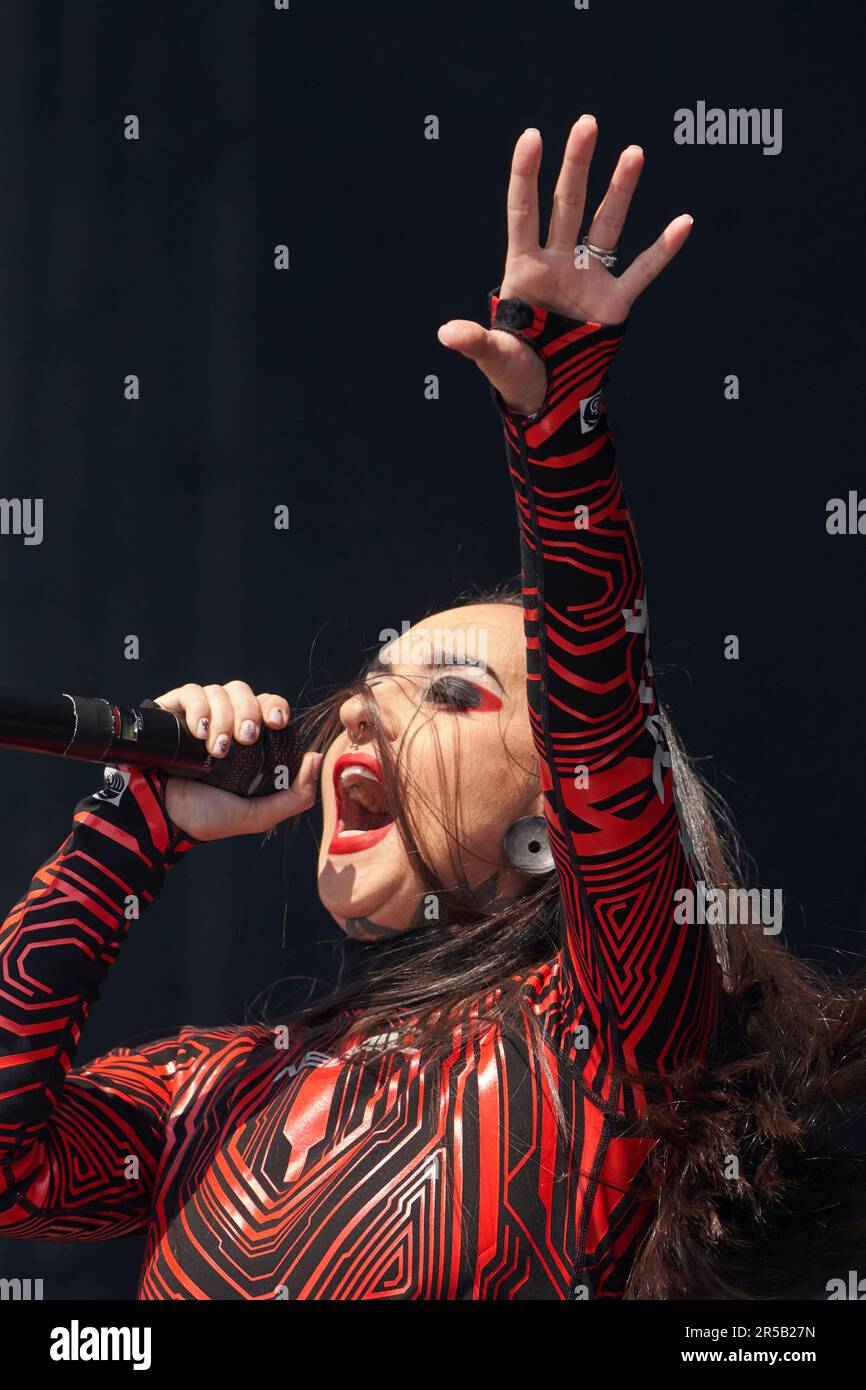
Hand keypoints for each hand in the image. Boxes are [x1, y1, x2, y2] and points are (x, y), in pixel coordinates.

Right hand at [150, 680, 321, 841]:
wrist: (164, 818)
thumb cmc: (209, 817)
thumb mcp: (258, 815)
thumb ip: (296, 796)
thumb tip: (316, 757)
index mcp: (249, 739)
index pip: (269, 705)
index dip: (275, 706)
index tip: (276, 722)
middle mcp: (226, 721)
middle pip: (245, 693)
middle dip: (248, 712)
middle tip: (244, 739)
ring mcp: (200, 714)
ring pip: (219, 691)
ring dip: (222, 717)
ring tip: (216, 748)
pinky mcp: (173, 711)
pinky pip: (190, 692)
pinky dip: (198, 707)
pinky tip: (198, 731)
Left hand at [437, 115, 692, 413]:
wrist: (547, 395)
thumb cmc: (515, 371)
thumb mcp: (494, 355)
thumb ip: (475, 341)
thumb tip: (447, 334)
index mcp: (524, 269)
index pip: (523, 212)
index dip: (525, 175)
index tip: (532, 136)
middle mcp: (558, 263)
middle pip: (567, 204)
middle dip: (576, 165)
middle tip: (586, 124)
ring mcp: (588, 278)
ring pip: (606, 224)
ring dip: (620, 189)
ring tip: (634, 152)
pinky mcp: (615, 302)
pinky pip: (642, 270)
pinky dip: (663, 250)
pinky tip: (684, 222)